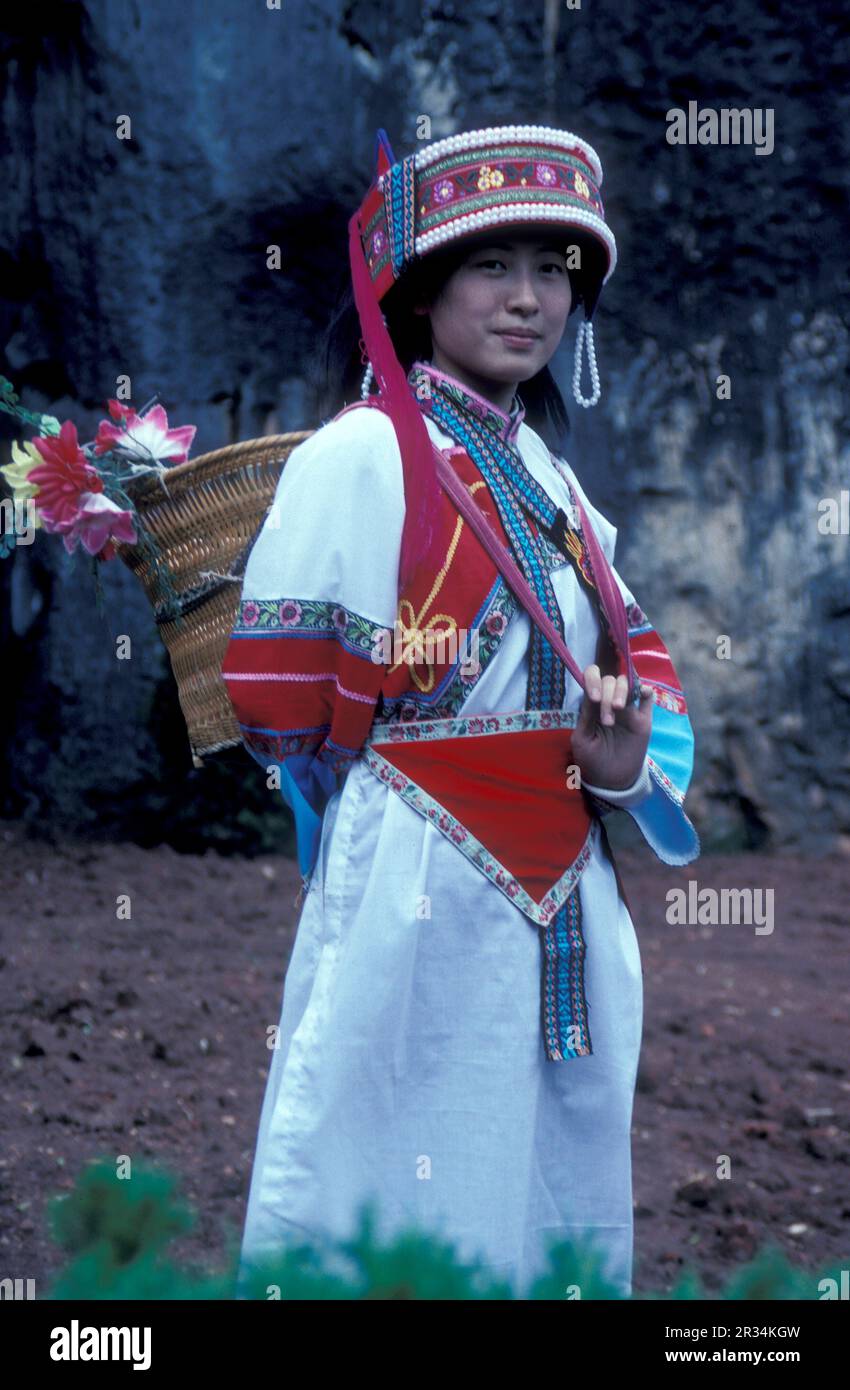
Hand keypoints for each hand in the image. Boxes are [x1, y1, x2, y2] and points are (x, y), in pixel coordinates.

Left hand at [572, 663, 653, 790]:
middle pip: (610, 680)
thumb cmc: (591, 760)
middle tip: (607, 720)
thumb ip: (586, 715)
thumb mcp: (582, 739)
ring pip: (627, 683)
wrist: (611, 781)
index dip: (593, 680)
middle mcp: (608, 702)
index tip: (593, 696)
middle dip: (608, 695)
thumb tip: (593, 692)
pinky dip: (646, 690)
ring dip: (622, 691)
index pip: (592, 678)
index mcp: (591, 705)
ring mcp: (627, 709)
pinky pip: (648, 697)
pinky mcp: (643, 719)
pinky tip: (642, 692)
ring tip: (619, 709)